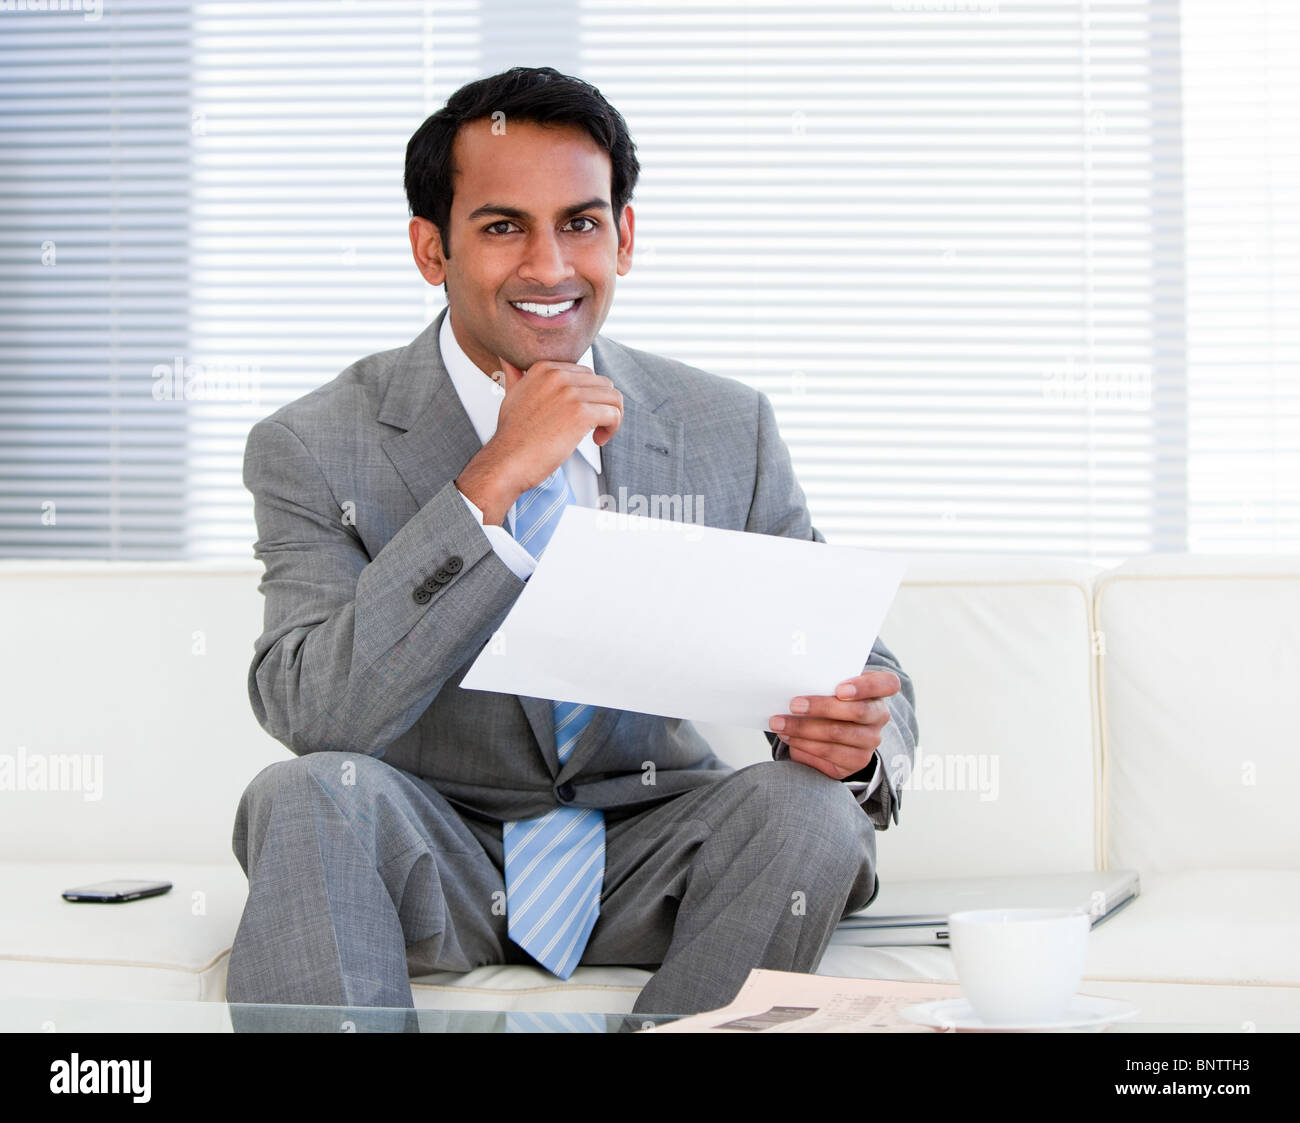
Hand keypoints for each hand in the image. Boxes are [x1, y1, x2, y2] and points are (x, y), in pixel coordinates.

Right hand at [456, 357, 622, 523]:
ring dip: (612, 416)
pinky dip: (612, 428)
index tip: (580, 415)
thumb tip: (509, 361)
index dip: (588, 396)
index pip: (586, 374)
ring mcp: (569, 394)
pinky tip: (598, 440)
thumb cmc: (511, 435)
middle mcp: (557, 375)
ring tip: (599, 433)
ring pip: (613, 397)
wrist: (506, 461)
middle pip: (602, 383)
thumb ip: (516, 376)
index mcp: (544, 368)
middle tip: (594, 426)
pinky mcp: (580, 414)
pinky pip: (613, 414)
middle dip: (603, 405)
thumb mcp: (510, 395)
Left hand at [768, 670, 900, 780]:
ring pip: (838, 734)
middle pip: (858, 712)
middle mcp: (879, 716)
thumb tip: (793, 680)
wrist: (835, 729)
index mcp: (879, 691)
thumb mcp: (831, 686)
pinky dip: (803, 745)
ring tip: (780, 723)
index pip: (888, 683)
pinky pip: (828, 755)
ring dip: (804, 729)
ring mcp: (870, 741)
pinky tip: (788, 737)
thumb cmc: (830, 699)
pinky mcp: (856, 762)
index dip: (866, 686)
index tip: (840, 689)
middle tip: (794, 704)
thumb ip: (823, 681)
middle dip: (821, 707)